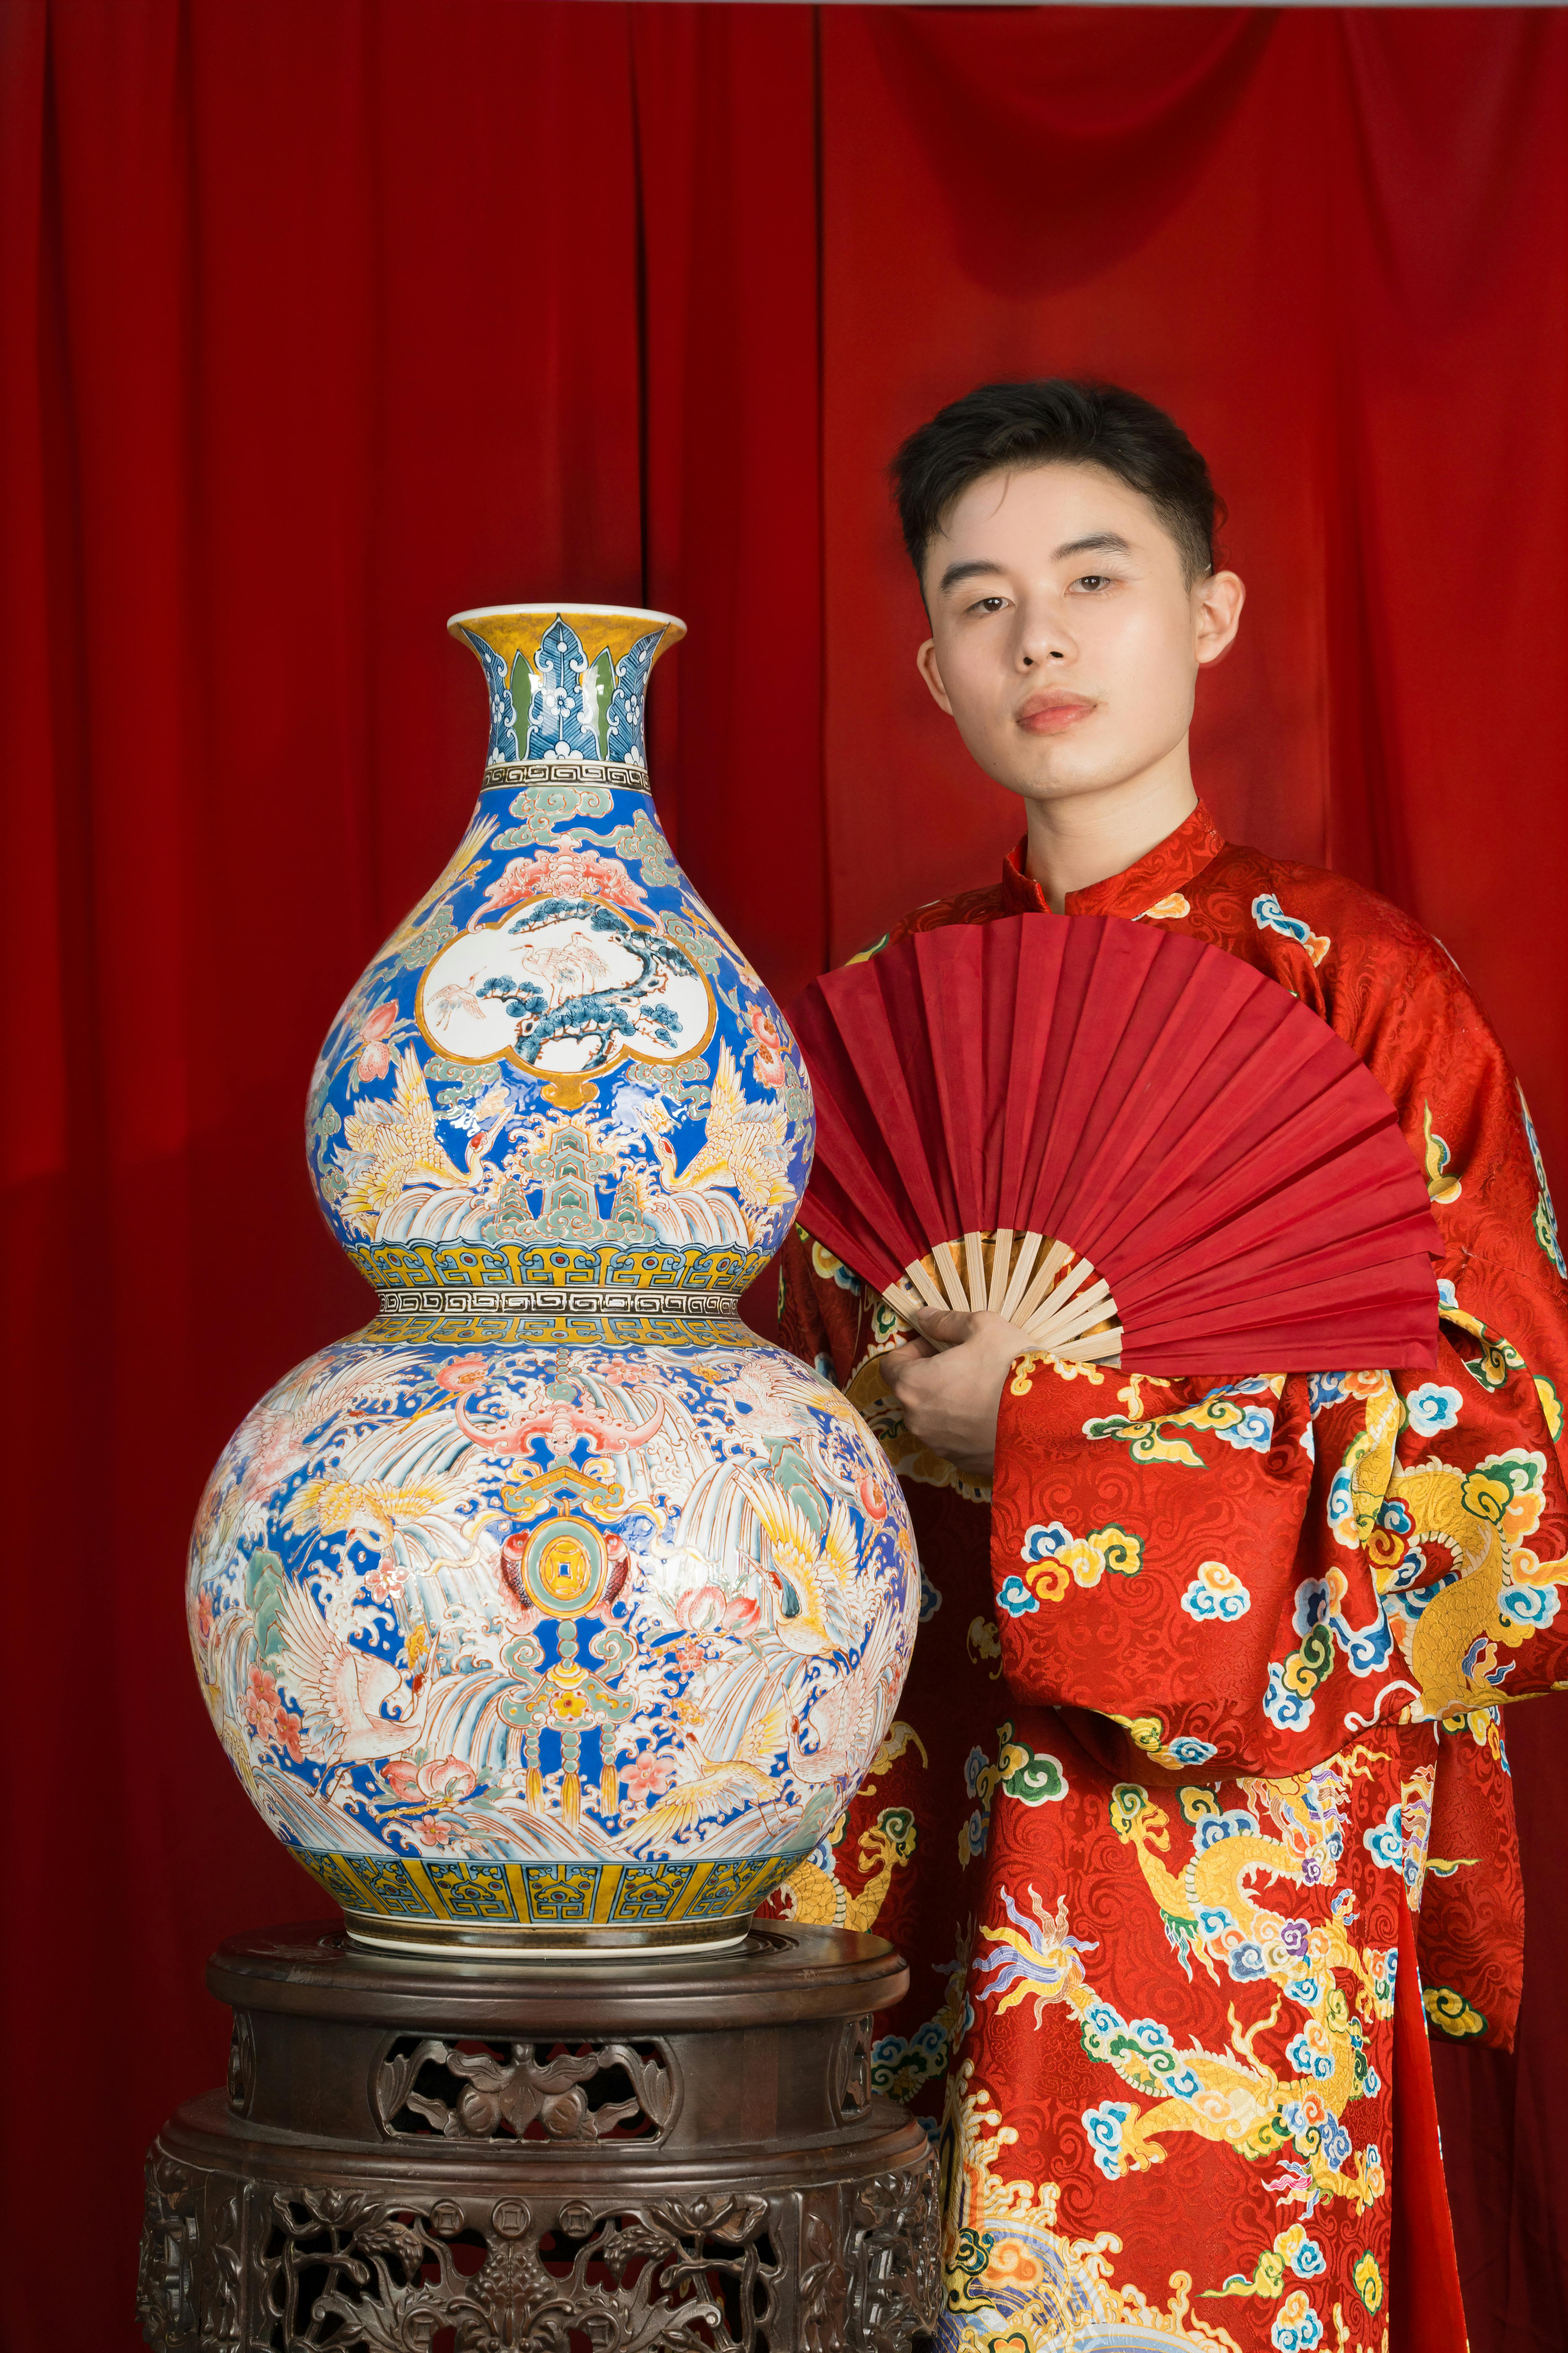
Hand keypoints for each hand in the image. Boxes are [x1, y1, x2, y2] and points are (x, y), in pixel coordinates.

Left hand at [880, 1308, 1034, 1482]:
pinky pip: (953, 1437)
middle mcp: (917, 1421)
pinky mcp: (962, 1462)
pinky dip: (964, 1424)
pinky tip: (991, 1412)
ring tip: (981, 1387)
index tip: (937, 1344)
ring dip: (946, 1400)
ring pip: (932, 1416)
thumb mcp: (983, 1327)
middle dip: (930, 1374)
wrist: (1048, 1421)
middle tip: (962, 1362)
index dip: (911, 1350)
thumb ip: (946, 1321)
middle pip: (911, 1391)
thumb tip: (924, 1316)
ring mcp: (939, 1446)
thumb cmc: (1010, 1368)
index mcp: (913, 1385)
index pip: (890, 1365)